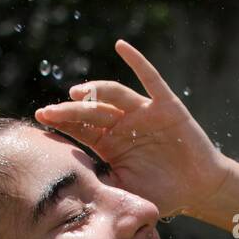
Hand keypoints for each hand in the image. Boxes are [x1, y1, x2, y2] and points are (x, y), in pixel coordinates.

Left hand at [34, 39, 230, 219]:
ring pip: (114, 95)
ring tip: (76, 93)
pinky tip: (120, 46)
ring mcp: (143, 112)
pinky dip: (137, 61)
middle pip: (91, 111)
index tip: (40, 120)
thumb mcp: (125, 191)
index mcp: (110, 143)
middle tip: (48, 112)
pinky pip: (150, 79)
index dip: (61, 123)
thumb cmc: (160, 192)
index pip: (81, 129)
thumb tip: (72, 191)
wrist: (198, 189)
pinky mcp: (166, 105)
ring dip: (95, 90)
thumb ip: (102, 186)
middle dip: (69, 111)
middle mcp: (123, 123)